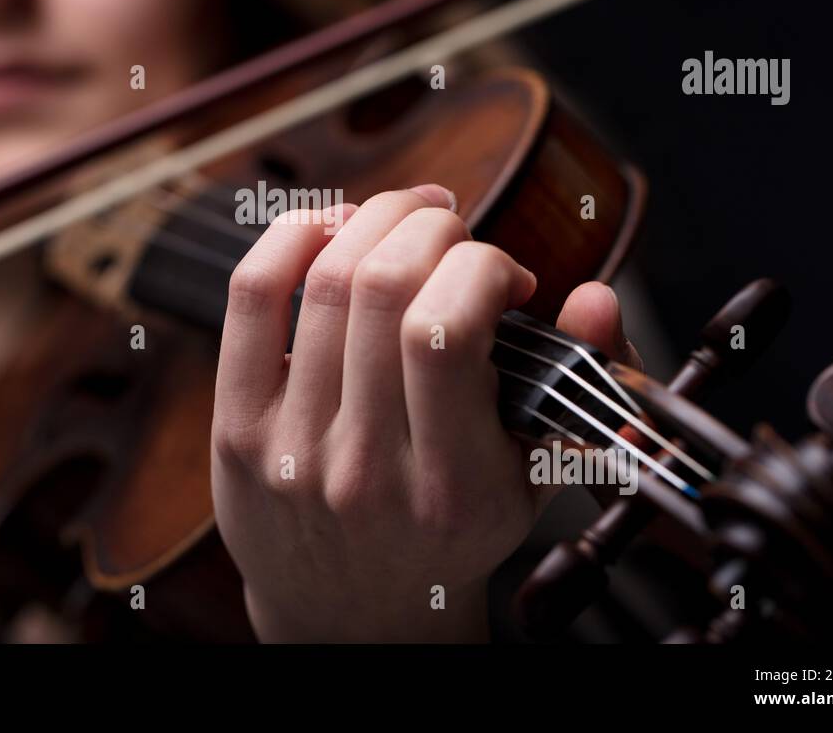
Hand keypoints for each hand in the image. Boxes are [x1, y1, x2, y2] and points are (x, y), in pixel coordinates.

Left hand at [211, 185, 640, 641]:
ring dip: (374, 219)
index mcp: (450, 486)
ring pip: (325, 282)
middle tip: (452, 229)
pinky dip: (291, 237)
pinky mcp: (237, 431)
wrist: (353, 612)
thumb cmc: (449, 532)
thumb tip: (595, 295)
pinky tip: (331, 226)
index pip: (445, 331)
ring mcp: (291, 449)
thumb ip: (572, 382)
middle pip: (382, 287)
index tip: (504, 276)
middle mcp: (365, 469)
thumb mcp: (530, 477)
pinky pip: (251, 299)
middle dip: (429, 226)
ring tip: (406, 221)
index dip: (480, 267)